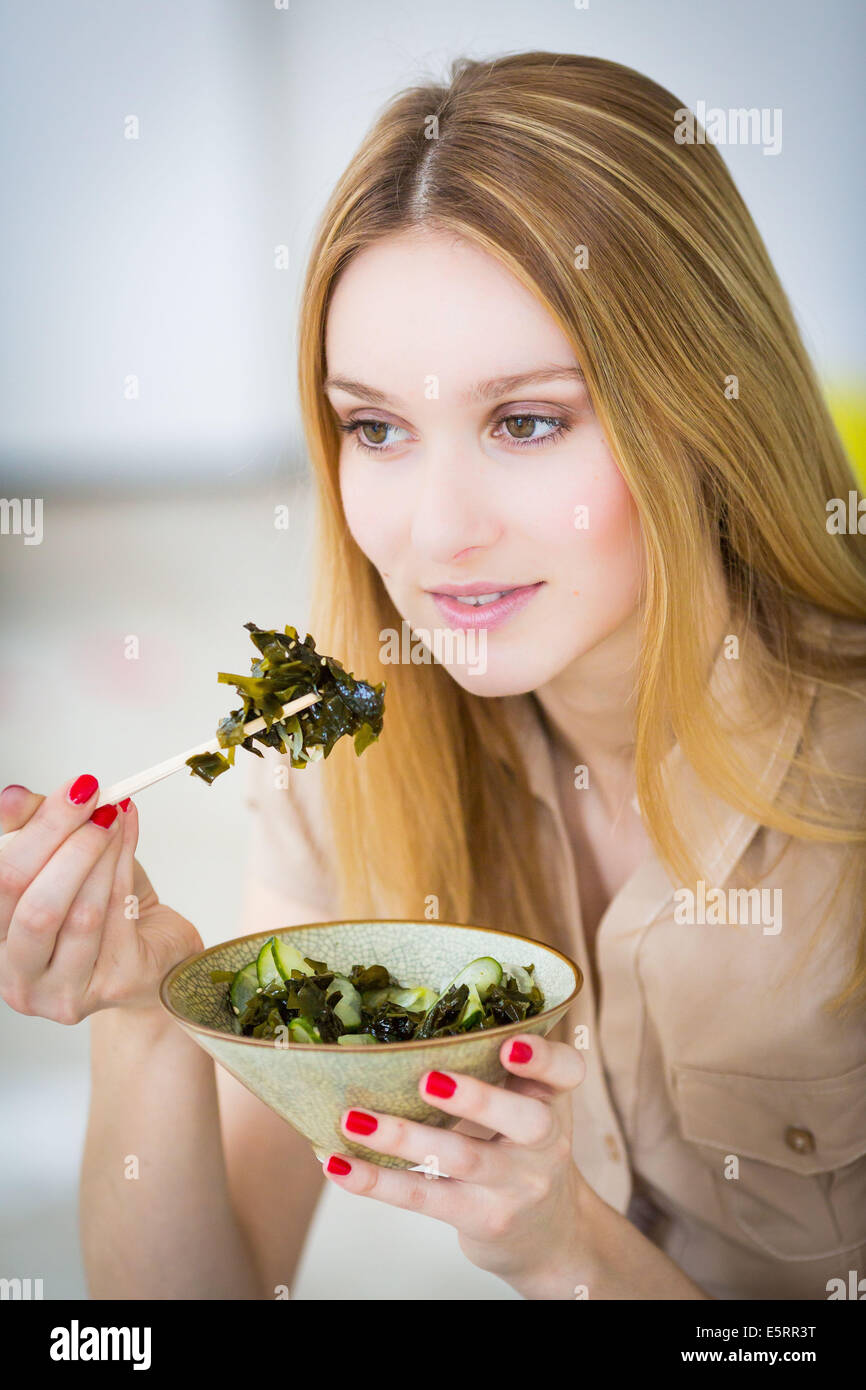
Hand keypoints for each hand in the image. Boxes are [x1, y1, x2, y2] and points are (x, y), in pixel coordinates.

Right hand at [0, 777, 201, 1022]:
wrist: (158, 961)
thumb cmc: (105, 914)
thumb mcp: (63, 866)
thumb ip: (36, 832)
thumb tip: (14, 796)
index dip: (28, 832)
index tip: (61, 790)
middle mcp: (17, 979)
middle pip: (30, 903)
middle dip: (60, 838)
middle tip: (89, 796)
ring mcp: (63, 991)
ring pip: (78, 911)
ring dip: (96, 851)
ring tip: (112, 812)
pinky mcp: (112, 985)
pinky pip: (116, 912)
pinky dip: (122, 862)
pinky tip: (127, 832)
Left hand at [322, 1032, 590, 1297]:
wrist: (548, 1236)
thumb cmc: (520, 1150)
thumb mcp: (525, 1106)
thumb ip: (490, 1069)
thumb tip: (398, 1028)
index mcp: (553, 1098)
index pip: (568, 1071)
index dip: (543, 1057)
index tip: (509, 1043)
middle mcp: (546, 1144)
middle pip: (527, 1120)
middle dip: (477, 1099)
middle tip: (427, 1080)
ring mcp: (516, 1186)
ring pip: (462, 1158)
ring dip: (403, 1137)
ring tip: (353, 1119)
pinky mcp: (483, 1219)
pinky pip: (425, 1197)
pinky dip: (378, 1181)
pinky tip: (339, 1165)